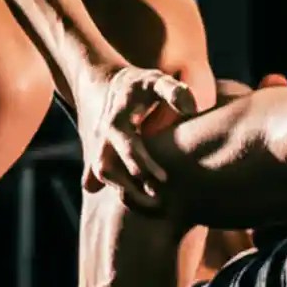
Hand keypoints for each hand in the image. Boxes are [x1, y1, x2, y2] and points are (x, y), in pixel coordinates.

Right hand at [75, 63, 199, 209]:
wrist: (110, 82)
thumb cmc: (142, 84)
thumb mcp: (158, 81)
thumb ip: (175, 92)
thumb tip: (190, 108)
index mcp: (116, 121)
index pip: (129, 149)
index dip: (146, 166)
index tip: (165, 180)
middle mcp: (102, 136)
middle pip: (108, 169)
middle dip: (132, 188)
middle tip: (158, 201)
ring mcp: (96, 146)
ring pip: (101, 175)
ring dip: (122, 191)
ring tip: (149, 205)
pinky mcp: (98, 154)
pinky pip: (97, 176)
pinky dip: (113, 190)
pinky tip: (133, 203)